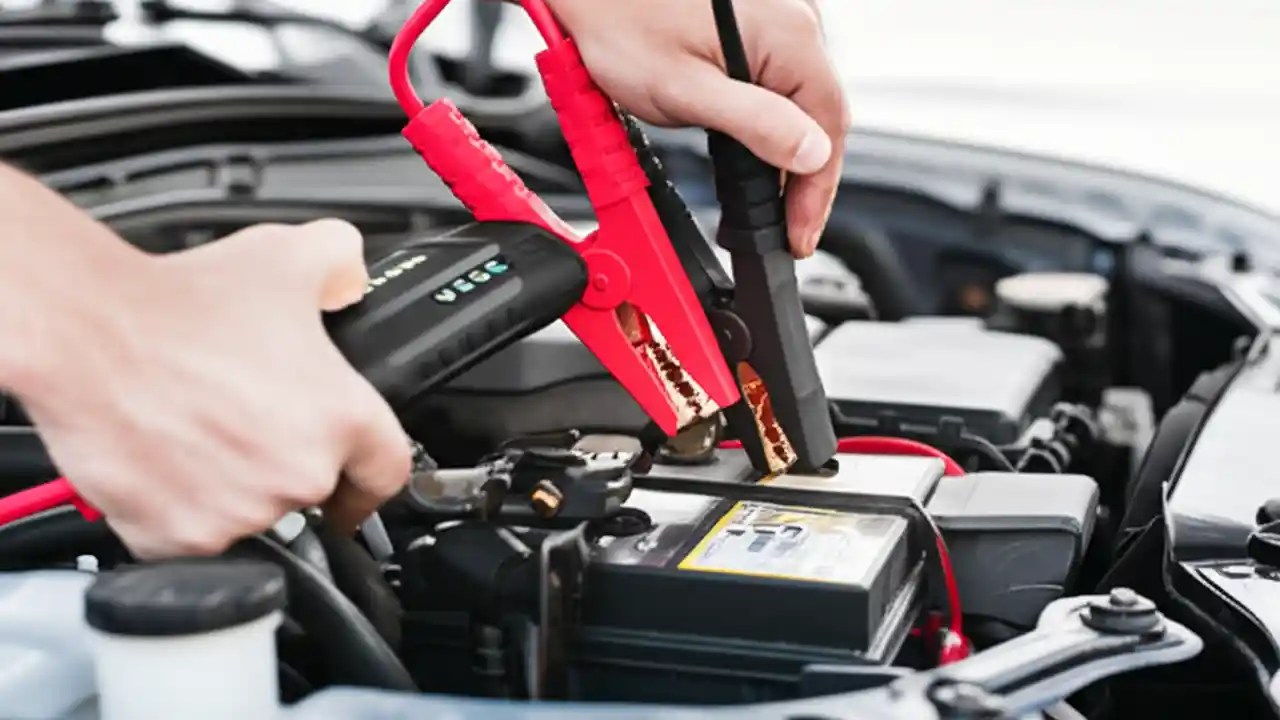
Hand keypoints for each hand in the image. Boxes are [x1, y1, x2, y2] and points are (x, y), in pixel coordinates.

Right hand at [13, 220, 411, 558]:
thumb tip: (351, 278)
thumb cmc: (177, 304)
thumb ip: (341, 265)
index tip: (358, 491)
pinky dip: (180, 510)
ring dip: (232, 486)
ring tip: (199, 429)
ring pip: (250, 514)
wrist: (86, 333)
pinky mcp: (178, 537)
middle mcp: (296, 473)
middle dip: (283, 462)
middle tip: (243, 422)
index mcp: (339, 417)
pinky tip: (166, 458)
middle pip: (310, 489)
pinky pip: (191, 538)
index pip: (388, 471)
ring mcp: (238, 512)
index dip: (373, 479)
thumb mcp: (286, 256)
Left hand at [543, 0, 849, 257]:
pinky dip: (776, 124)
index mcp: (789, 35)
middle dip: (805, 181)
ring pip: (803, 102)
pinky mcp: (757, 25)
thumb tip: (811, 155)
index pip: (829, 127)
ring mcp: (778, 19)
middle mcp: (794, 20)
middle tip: (787, 231)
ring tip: (772, 205)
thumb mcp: (687, 90)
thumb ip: (756, 124)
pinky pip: (782, 83)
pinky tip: (758, 154)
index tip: (799, 234)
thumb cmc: (621, 23)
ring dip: (791, 155)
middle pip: (822, 116)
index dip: (816, 192)